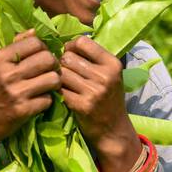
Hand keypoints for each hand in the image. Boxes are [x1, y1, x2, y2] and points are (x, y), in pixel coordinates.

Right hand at [0, 29, 61, 154]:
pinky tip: (40, 100)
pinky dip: (47, 100)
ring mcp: (16, 93)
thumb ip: (12, 47)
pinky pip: (49, 99)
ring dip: (54, 83)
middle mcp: (7, 74)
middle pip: (47, 59)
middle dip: (53, 64)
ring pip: (53, 79)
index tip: (41, 57)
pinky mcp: (23, 110)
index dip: (43, 48)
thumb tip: (33, 31)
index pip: (34, 42)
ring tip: (48, 85)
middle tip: (50, 71)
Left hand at [59, 35, 141, 171]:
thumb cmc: (108, 99)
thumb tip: (65, 41)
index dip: (71, 46)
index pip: (82, 42)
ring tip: (64, 84)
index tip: (70, 55)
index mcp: (113, 64)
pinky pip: (60, 89)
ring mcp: (94, 91)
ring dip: (59, 78)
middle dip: (62, 63)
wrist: (113, 130)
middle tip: (65, 72)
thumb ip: (93, 58)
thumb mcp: (110, 75)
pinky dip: (58, 91)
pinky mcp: (82, 105)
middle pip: (68, 57)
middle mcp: (105, 76)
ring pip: (61, 73)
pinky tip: (64, 95)